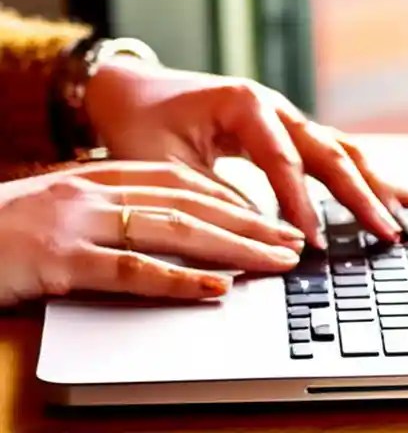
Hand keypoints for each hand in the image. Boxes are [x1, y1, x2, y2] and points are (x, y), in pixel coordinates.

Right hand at [0, 161, 305, 305]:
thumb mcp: (55, 215)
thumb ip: (106, 217)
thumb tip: (168, 239)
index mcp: (93, 177)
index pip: (181, 181)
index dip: (233, 197)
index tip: (273, 215)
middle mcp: (90, 191)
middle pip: (191, 202)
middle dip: (250, 221)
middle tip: (293, 242)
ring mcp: (73, 222)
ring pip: (173, 229)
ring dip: (233, 247)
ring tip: (275, 262)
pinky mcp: (55, 260)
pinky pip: (129, 270)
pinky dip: (177, 280)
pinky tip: (214, 290)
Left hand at [83, 60, 407, 248]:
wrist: (130, 90)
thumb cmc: (139, 124)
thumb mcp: (161, 164)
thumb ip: (210, 194)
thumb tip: (258, 234)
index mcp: (245, 105)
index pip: (283, 162)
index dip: (301, 205)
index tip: (314, 243)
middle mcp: (276, 107)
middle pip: (331, 153)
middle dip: (362, 197)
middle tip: (386, 233)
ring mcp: (289, 118)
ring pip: (343, 152)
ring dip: (375, 186)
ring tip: (406, 217)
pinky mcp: (291, 134)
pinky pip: (336, 156)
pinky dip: (366, 178)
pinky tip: (401, 195)